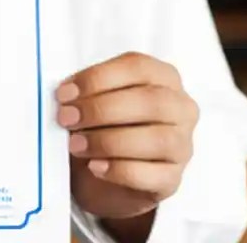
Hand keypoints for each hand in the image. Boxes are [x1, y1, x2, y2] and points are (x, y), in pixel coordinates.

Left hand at [57, 52, 197, 234]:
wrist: (104, 173)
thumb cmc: (99, 126)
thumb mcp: (91, 101)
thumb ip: (83, 93)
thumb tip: (64, 96)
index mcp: (162, 77)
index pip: (138, 67)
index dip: (98, 78)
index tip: (64, 93)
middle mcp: (181, 108)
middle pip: (150, 101)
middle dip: (101, 109)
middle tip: (67, 118)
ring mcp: (182, 145)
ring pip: (157, 139)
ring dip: (108, 141)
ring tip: (76, 145)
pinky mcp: (173, 179)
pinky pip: (153, 175)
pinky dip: (120, 170)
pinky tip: (95, 167)